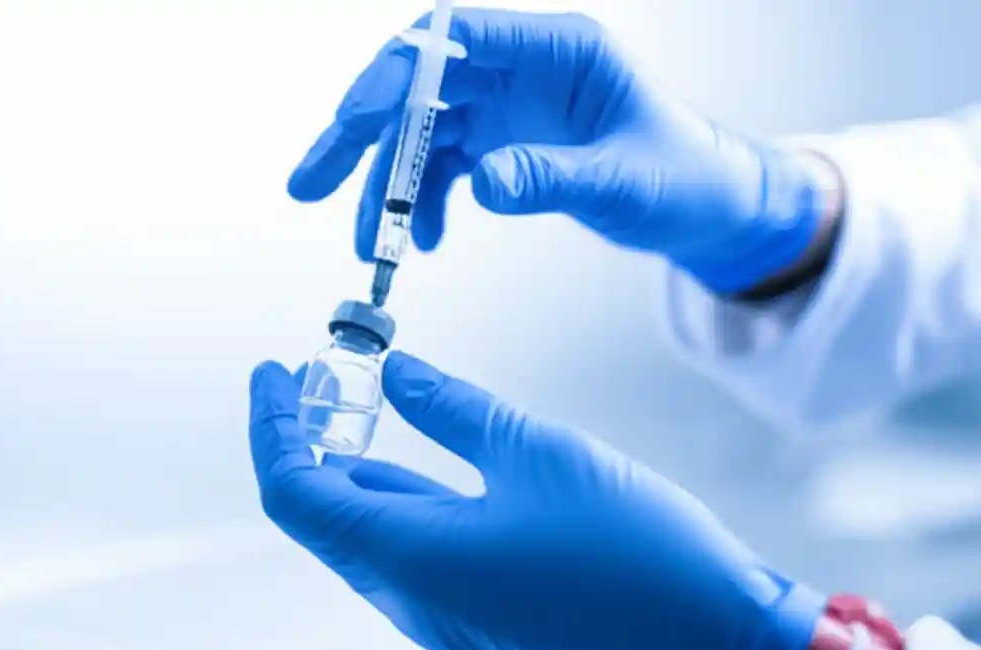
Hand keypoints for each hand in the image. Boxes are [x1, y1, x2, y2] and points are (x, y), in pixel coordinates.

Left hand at [248, 352, 821, 649]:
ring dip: (351, 468)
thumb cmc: (634, 552)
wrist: (712, 642)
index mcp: (409, 559)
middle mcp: (409, 598)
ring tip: (361, 400)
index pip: (293, 493)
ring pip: (363, 532)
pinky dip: (394, 496)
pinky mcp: (472, 614)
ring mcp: (440, 613)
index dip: (271, 426)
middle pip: (320, 514)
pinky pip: (406, 550)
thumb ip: (451, 409)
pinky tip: (414, 454)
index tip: (273, 370)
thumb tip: (396, 373)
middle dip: (306, 439)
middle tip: (321, 371)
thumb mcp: (535, 451)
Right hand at [288, 10, 823, 293]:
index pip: (451, 36)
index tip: (353, 120)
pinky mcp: (500, 144)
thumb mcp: (623, 182)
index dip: (394, 73)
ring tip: (368, 246)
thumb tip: (481, 187)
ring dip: (386, 188)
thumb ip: (552, 179)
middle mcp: (517, 68)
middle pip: (415, 85)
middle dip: (360, 133)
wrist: (705, 204)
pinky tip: (424, 245)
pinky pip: (442, 169)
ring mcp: (504, 106)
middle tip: (310, 182)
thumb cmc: (683, 175)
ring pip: (419, 134)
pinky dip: (424, 206)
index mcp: (554, 49)